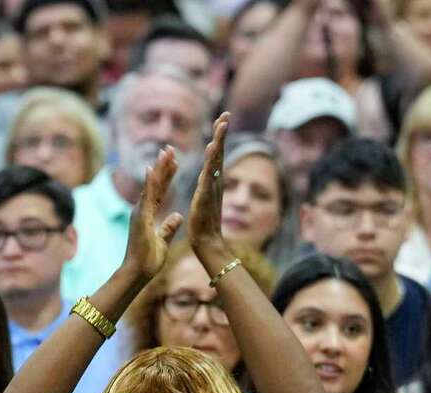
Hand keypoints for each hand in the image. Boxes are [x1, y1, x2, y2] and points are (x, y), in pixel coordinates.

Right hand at [120, 147, 183, 282]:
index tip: (175, 162)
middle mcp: (142, 210)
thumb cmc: (148, 260)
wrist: (137, 272)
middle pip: (155, 184)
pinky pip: (146, 197)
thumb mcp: (163, 240)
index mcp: (149, 214)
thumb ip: (169, 227)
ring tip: (166, 152)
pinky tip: (152, 169)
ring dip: (158, 168)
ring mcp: (140, 212)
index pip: (160, 191)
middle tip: (170, 148)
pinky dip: (149, 183)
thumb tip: (178, 216)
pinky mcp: (140, 218)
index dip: (167, 176)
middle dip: (163, 166)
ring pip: (151, 186)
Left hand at [186, 114, 234, 268]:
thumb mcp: (204, 198)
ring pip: (216, 160)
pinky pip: (209, 175)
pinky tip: (212, 148)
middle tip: (226, 113)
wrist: (207, 242)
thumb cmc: (204, 224)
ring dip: (219, 141)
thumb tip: (211, 171)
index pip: (215, 154)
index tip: (222, 119)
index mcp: (211, 181)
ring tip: (222, 123)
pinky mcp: (206, 196)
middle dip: (222, 132)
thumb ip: (208, 184)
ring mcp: (212, 188)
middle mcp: (215, 181)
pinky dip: (211, 161)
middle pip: (219, 152)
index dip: (218, 137)